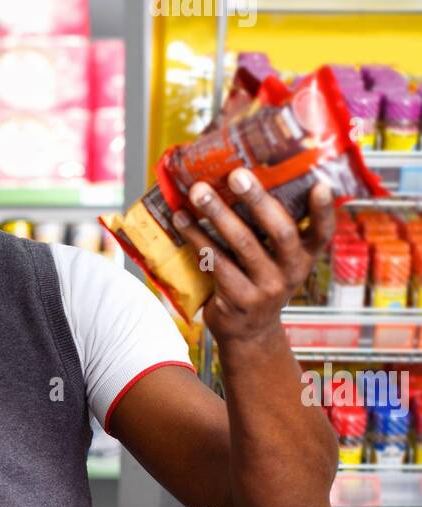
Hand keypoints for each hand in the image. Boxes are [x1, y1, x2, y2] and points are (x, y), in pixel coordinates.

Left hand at [173, 167, 335, 341]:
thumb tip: (245, 178)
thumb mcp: (277, 261)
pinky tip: (182, 220)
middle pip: (280, 231)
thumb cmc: (260, 282)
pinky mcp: (239, 299)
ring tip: (198, 192)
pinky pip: (216, 262)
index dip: (324, 210)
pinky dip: (197, 238)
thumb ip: (272, 229)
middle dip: (257, 199)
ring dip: (218, 214)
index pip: (322, 232)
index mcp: (305, 257)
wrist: (249, 333)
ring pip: (242, 244)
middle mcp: (291, 272)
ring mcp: (266, 288)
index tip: (321, 185)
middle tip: (237, 174)